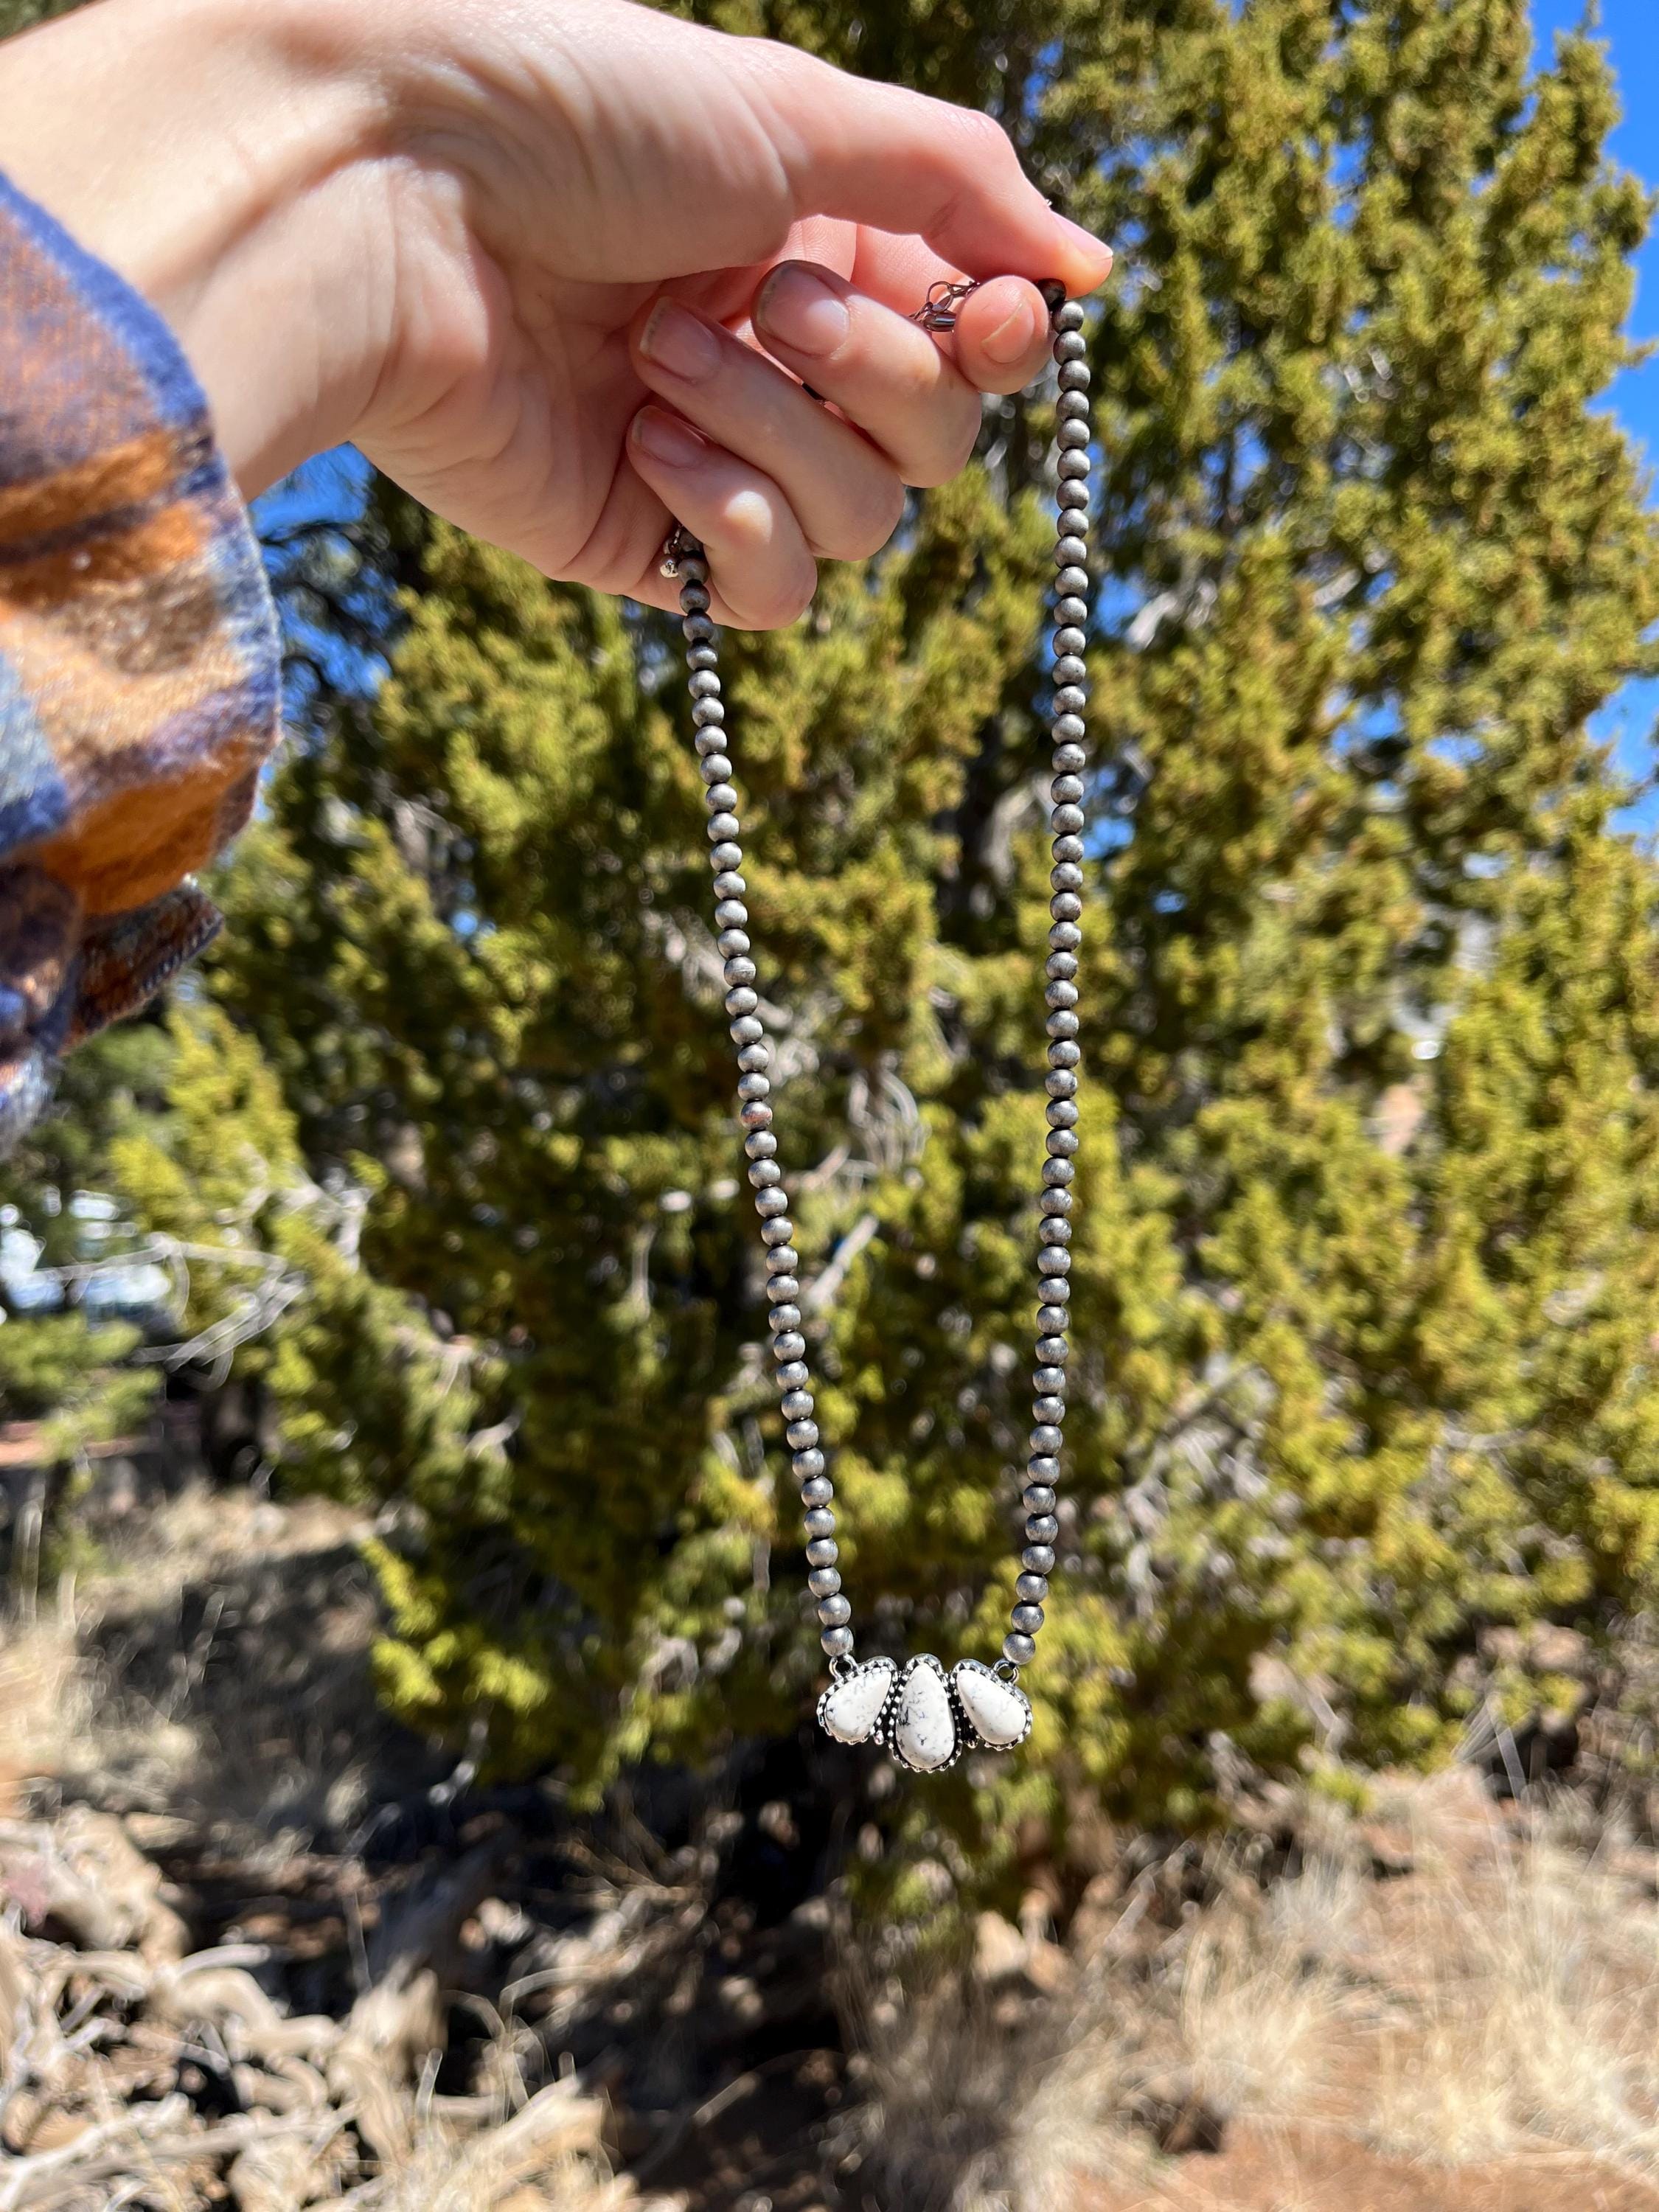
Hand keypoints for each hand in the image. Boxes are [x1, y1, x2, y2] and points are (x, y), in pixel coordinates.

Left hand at [0, 0, 1110, 625]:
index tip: (993, 313)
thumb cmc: (581, 115)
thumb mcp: (799, 113)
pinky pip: (769, 595)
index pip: (972, 341)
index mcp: (818, 239)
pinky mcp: (639, 541)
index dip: (1000, 344)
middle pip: (937, 445)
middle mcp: (775, 352)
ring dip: (778, 428)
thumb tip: (1090, 271)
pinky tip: (647, 441)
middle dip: (874, 370)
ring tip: (658, 349)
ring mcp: (708, 453)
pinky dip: (732, 519)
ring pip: (859, 526)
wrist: (391, 197)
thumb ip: (963, 188)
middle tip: (773, 292)